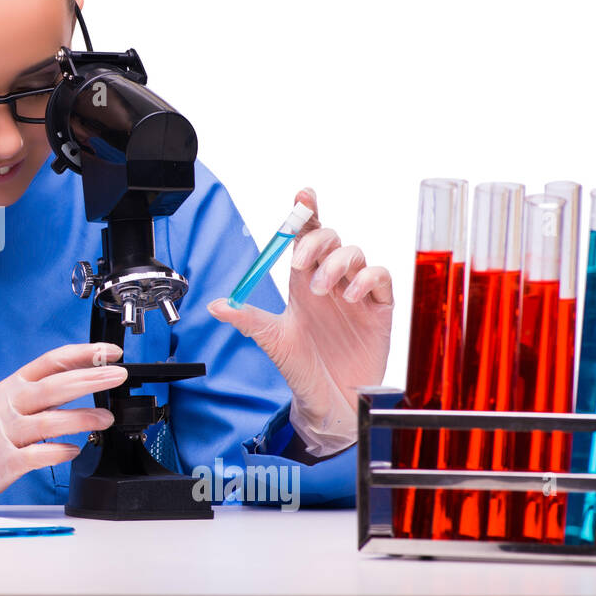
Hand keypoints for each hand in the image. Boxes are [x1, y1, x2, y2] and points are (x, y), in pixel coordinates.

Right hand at [0, 343, 126, 503]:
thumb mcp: (10, 399)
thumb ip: (44, 390)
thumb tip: (89, 377)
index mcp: (14, 386)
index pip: (51, 362)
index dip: (82, 355)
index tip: (110, 353)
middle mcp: (10, 405)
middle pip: (53, 388)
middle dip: (89, 380)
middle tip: (117, 376)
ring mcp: (6, 433)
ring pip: (47, 422)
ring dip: (80, 418)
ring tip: (106, 419)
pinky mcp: (5, 462)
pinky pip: (36, 456)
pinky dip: (57, 452)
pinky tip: (75, 450)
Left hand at [206, 188, 392, 454]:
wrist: (329, 401)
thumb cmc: (302, 368)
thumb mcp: (270, 339)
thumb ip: (246, 318)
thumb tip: (215, 305)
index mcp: (301, 282)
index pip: (305, 238)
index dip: (305, 213)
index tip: (302, 194)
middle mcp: (329, 282)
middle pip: (331, 239)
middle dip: (316, 241)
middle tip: (300, 263)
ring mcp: (355, 294)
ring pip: (355, 253)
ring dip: (336, 264)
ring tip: (322, 291)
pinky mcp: (378, 309)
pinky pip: (380, 276)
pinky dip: (366, 277)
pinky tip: (350, 295)